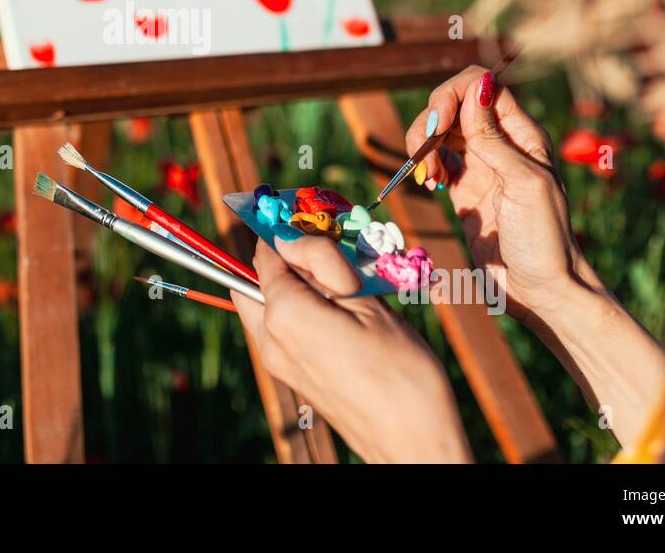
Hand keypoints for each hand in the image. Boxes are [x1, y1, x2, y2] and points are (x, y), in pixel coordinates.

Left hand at [232, 236, 470, 462]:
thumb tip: (289, 237)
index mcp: (283, 314)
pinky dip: (300, 310)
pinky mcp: (293, 376)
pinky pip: (281, 329)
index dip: (286, 233)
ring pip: (265, 304)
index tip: (309, 222)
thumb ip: (323, 264)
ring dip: (291, 285)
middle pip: (252, 280)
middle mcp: (270, 339)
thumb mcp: (367, 301)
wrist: (413, 442)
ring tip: (343, 284)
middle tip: (324, 254)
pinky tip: (343, 311)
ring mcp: (278, 362)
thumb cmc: (401, 372)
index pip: (266, 254)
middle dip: (279, 260)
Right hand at [406, 65, 595, 322]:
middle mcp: (501, 144)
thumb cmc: (545, 239)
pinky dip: (426, 166)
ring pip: (441, 132)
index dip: (454, 93)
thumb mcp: (523, 183)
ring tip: (426, 177)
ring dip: (423, 145)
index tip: (439, 123)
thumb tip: (476, 85)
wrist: (541, 292)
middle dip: (431, 121)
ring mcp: (482, 167)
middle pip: (454, 105)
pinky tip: (430, 184)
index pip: (482, 86)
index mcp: (523, 134)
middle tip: (421, 154)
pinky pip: (438, 162)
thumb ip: (493, 137)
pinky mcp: (465, 191)